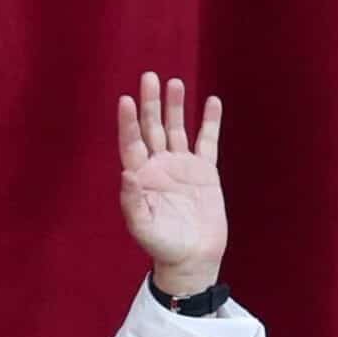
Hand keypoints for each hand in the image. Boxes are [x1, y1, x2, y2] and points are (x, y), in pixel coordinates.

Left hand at [117, 71, 227, 295]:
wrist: (193, 260)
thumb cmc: (164, 247)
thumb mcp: (143, 228)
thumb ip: (132, 202)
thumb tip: (126, 173)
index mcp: (141, 178)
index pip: (132, 142)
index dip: (128, 122)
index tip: (126, 99)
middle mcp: (159, 167)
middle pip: (152, 128)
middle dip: (150, 103)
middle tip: (149, 76)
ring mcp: (182, 167)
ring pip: (177, 129)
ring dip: (175, 106)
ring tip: (174, 82)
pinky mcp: (205, 172)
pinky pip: (207, 141)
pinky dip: (209, 122)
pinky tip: (211, 102)